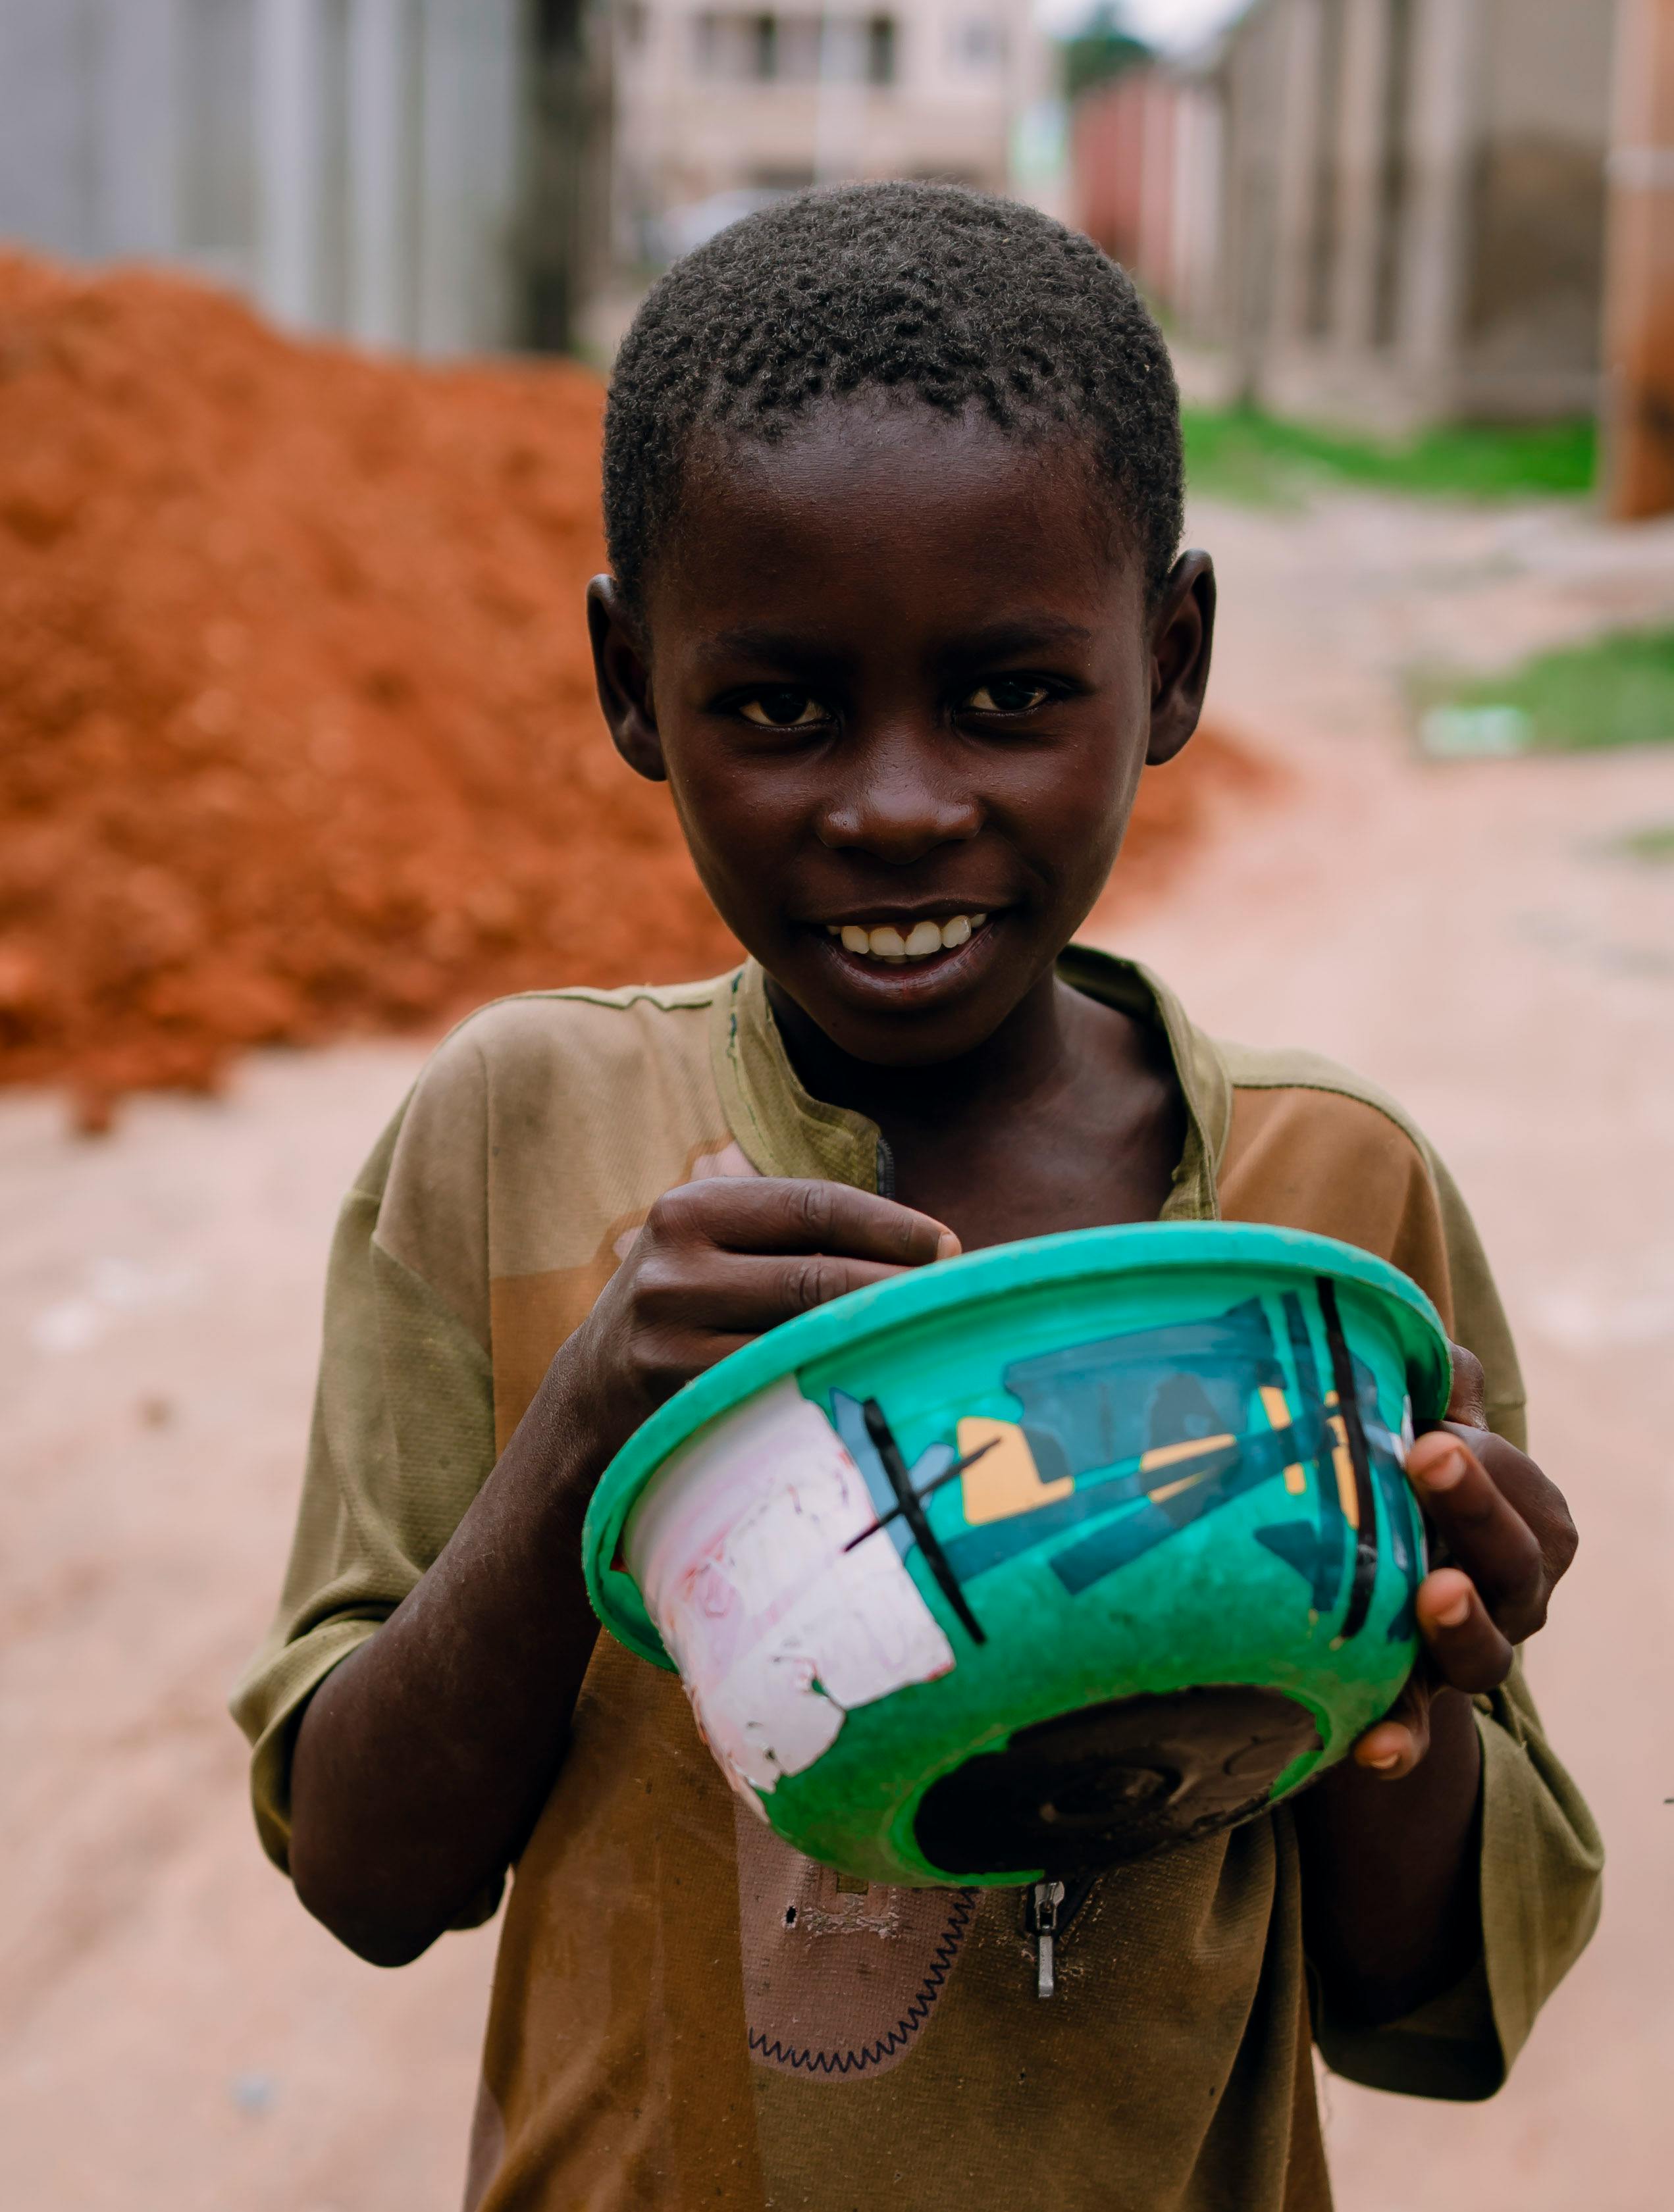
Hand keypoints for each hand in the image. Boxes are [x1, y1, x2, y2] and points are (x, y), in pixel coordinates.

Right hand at [557, 1177, 958, 1462]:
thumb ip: (791, 1235)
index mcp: (691, 1209)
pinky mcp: (673, 1396)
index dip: (891, 1224)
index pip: (813, 1205)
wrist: (589, 1397)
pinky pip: (776, 1387)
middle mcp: (673, 1265)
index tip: (950, 1246)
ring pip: (801, 1335)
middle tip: (956, 1301)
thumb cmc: (687, 1310)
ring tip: (928, 1342)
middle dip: (896, 1288)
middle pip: (816, 1273)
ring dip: (872, 1340)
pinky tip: (870, 1385)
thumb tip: (926, 1246)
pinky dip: (829, 1383)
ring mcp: (668, 1334)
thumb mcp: (713, 1250)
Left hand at [1351, 1343, 1576, 1779]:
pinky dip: (1401, 1742)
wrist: (1384, 1586)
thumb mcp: (1431, 1430)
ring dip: (1460, 1623)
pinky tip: (1371, 1747)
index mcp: (1526, 1525)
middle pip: (1513, 1562)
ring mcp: (1465, 1656)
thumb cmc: (1408, 1484)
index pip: (1524, 1492)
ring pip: (1484, 1654)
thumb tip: (1427, 1344)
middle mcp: (1511, 1596)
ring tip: (1434, 1588)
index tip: (1432, 1428)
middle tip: (1431, 1454)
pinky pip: (1415, 1732)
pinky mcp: (1411, 1704)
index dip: (1486, 1463)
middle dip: (1476, 1508)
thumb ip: (1440, 1388)